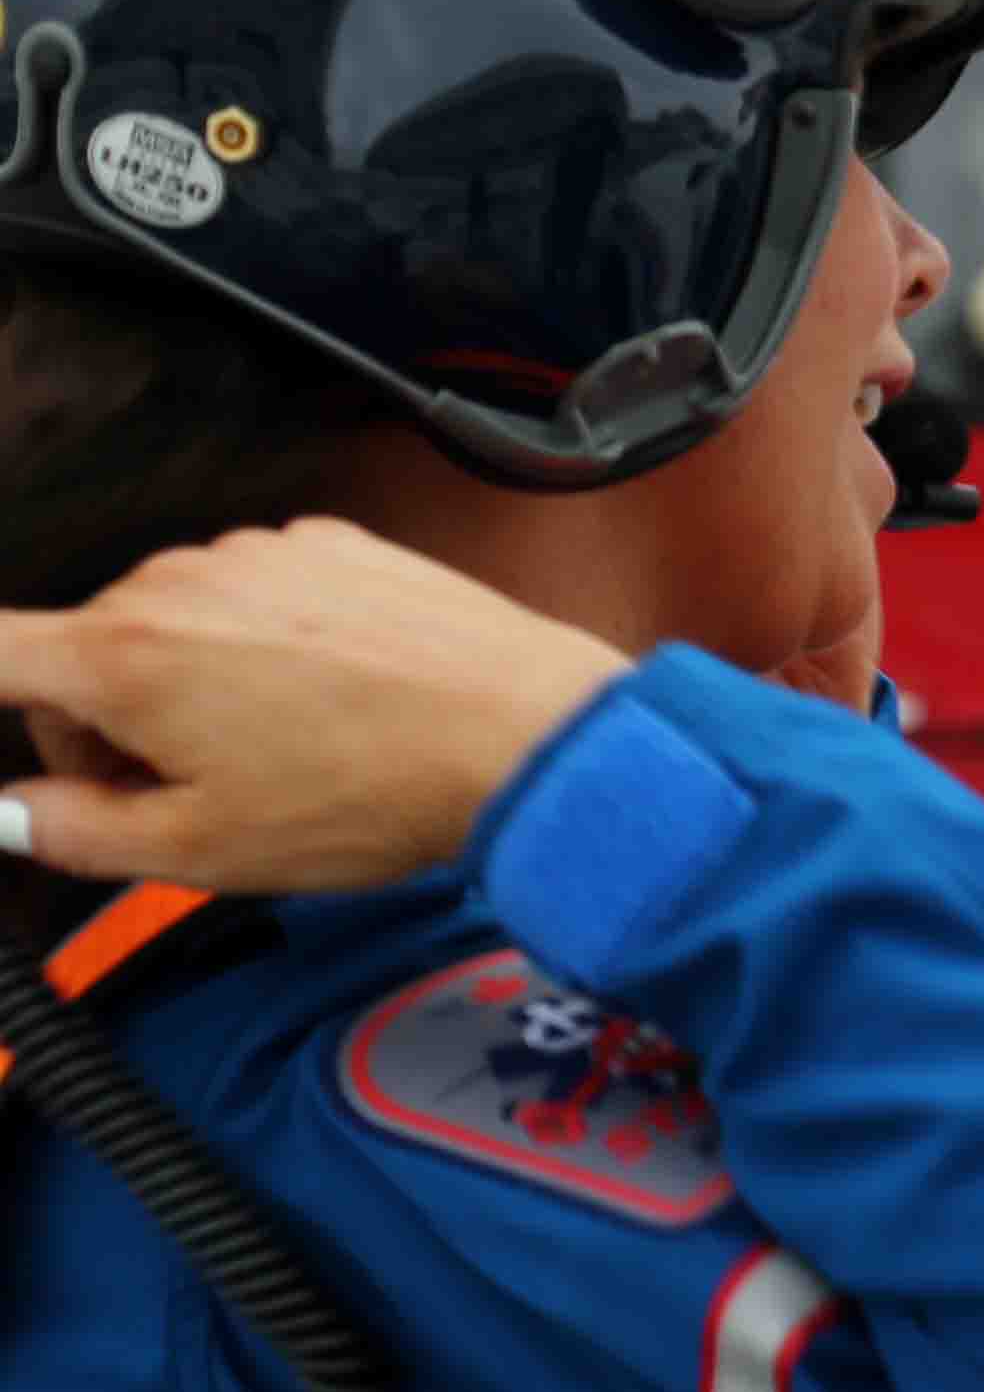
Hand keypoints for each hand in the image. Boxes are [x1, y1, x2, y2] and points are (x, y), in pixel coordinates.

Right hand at [0, 522, 632, 892]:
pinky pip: (259, 594)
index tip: (33, 746)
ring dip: (194, 681)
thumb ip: (74, 831)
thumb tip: (13, 814)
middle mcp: (180, 581)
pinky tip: (333, 698)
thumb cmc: (373, 791)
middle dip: (114, 724)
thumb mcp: (199, 848)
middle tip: (191, 793)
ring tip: (280, 751)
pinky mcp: (330, 543)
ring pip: (177, 622)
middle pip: (89, 650)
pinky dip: (268, 641)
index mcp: (124, 654)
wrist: (525, 733)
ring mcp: (260, 552)